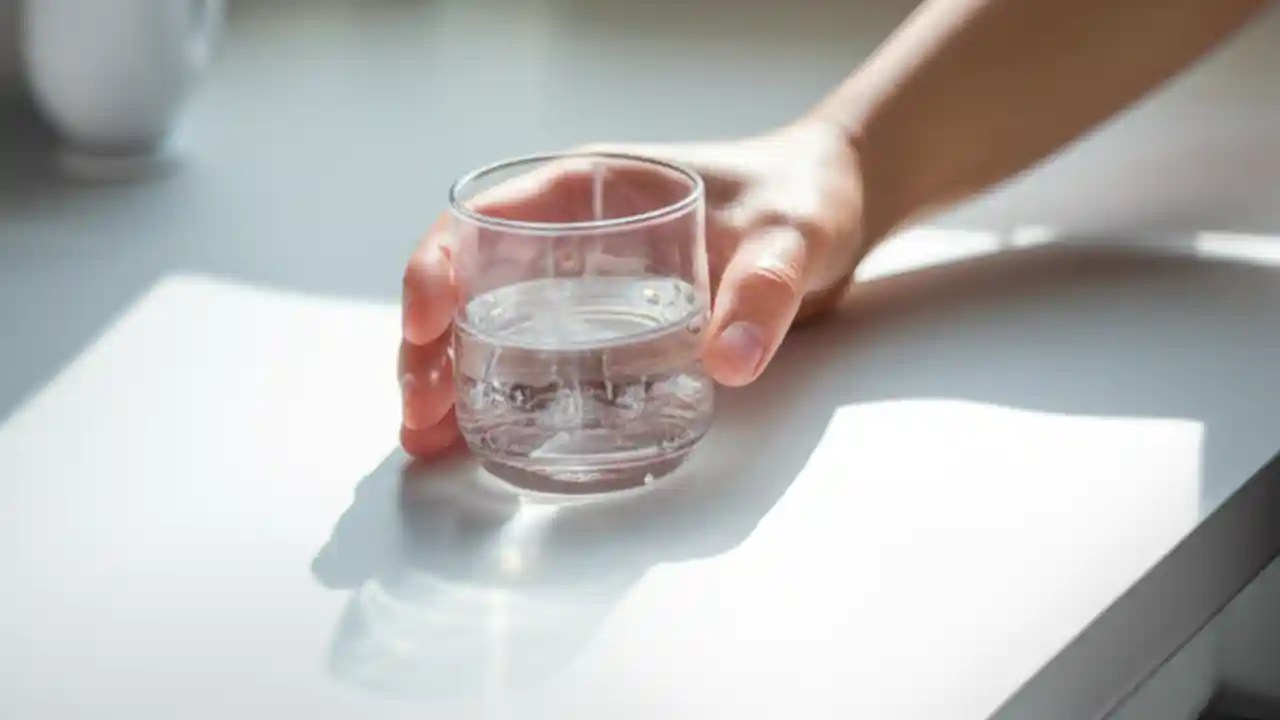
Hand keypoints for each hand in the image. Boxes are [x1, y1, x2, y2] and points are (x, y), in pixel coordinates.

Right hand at [400, 119, 869, 457]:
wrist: (833, 211)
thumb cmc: (804, 198)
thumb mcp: (792, 238)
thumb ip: (765, 290)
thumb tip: (729, 362)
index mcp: (587, 189)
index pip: (483, 220)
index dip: (436, 269)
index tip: (425, 325)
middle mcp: (568, 234)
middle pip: (466, 284)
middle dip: (428, 347)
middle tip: (421, 417)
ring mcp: (580, 280)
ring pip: (487, 325)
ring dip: (450, 378)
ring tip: (430, 443)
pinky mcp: (604, 321)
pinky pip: (533, 354)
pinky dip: (498, 393)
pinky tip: (478, 440)